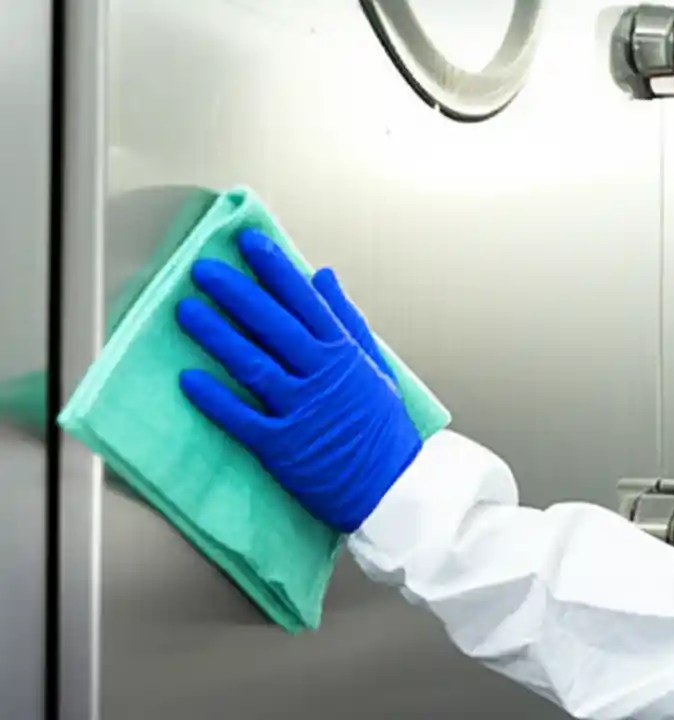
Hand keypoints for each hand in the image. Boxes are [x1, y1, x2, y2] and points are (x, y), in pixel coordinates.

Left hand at [176, 228, 422, 532]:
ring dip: (216, 335)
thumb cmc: (383, 428)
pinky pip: (241, 416)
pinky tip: (189, 378)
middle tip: (204, 268)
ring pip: (252, 363)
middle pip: (272, 324)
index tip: (250, 243)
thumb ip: (348, 320)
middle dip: (236, 292)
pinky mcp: (281, 444)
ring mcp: (300, 409)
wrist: (393, 486)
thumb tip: (324, 276)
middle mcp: (321, 376)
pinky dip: (215, 398)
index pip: (304, 301)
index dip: (275, 270)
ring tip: (186, 311)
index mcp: (343, 354)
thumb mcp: (375, 366)